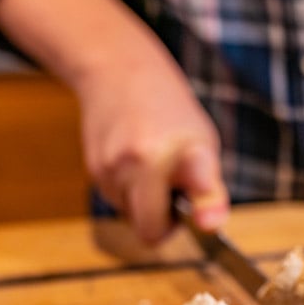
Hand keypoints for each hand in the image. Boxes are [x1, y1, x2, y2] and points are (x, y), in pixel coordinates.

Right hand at [76, 64, 228, 243]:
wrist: (118, 72)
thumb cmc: (169, 112)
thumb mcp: (203, 143)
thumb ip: (209, 189)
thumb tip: (210, 226)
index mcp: (175, 154)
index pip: (192, 192)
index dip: (200, 209)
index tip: (207, 221)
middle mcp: (138, 163)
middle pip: (149, 231)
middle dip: (164, 223)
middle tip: (176, 197)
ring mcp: (110, 169)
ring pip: (131, 217)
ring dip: (144, 203)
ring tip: (153, 166)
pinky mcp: (93, 171)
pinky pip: (117, 201)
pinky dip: (128, 191)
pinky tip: (134, 162)